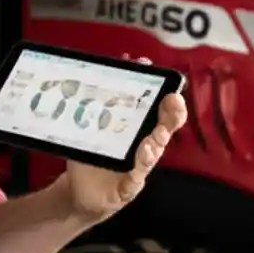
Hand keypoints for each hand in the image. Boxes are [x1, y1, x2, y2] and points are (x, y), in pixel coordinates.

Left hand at [63, 61, 187, 221]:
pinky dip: (137, 172)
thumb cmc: (95, 155)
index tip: (171, 89)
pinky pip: (134, 180)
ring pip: (152, 155)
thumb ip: (112, 95)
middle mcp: (145, 149)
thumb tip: (126, 60)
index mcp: (142, 131)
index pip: (163, 114)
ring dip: (154, 145)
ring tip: (153, 137)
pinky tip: (139, 164)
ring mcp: (138, 169)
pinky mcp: (126, 188)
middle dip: (171, 117)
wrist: (80, 192)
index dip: (170, 101)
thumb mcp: (98, 123)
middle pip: (164, 131)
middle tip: (173, 102)